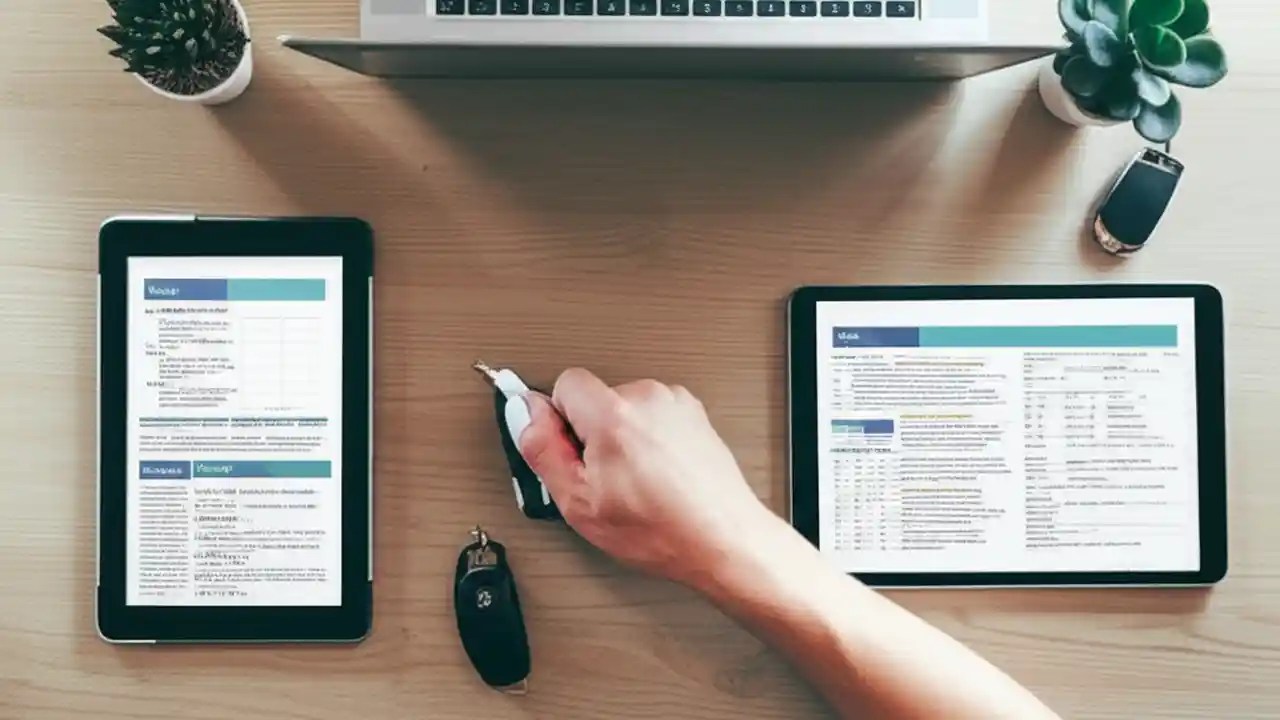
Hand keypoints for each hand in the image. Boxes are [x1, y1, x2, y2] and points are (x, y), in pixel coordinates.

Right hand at [504, 368, 770, 587]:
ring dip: (621, 437)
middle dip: (590, 432)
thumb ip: (543, 450)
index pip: (564, 383)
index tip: (567, 449)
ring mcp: (675, 404)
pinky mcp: (694, 415)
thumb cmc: (662, 530)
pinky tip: (656, 475)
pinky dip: (648, 439)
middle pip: (595, 397)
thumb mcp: (580, 503)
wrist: (723, 539)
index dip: (557, 418)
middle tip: (603, 479)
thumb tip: (524, 414)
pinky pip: (652, 416)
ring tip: (636, 482)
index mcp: (614, 415)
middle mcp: (648, 398)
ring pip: (624, 408)